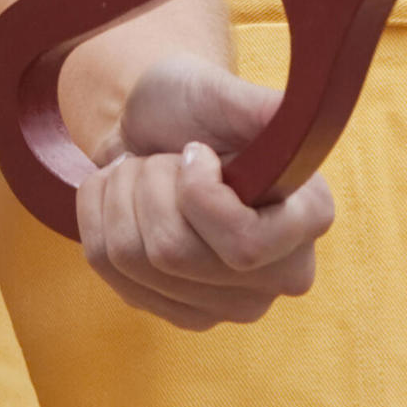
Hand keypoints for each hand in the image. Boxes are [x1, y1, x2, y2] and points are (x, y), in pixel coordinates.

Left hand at [76, 57, 334, 330]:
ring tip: (143, 171)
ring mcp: (229, 304)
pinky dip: (97, 214)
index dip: (198, 195)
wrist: (156, 129)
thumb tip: (297, 116)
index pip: (245, 246)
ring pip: (134, 260)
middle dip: (149, 183)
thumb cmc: (196, 106)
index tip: (194, 149)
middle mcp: (280, 275)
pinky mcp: (179, 313)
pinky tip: (123, 197)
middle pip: (174, 254)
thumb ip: (263, 109)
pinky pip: (106, 268)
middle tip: (165, 157)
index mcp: (309, 217)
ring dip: (121, 195)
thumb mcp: (225, 93)